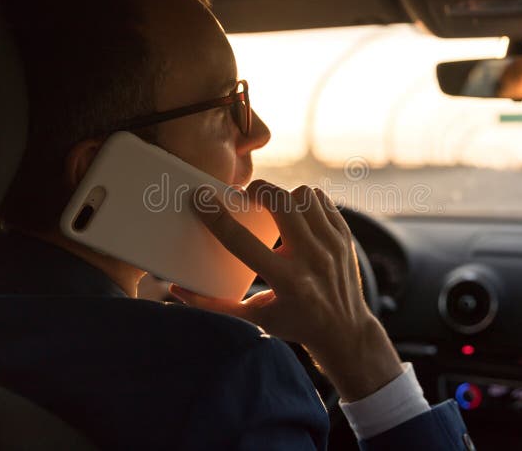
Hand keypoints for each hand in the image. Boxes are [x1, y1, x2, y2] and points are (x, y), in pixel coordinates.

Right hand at [169, 180, 402, 401]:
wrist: (345, 331)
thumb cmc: (294, 323)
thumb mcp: (253, 317)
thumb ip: (213, 305)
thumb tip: (176, 290)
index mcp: (286, 281)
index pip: (242, 242)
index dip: (216, 217)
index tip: (201, 199)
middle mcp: (312, 260)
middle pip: (280, 204)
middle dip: (257, 191)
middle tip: (246, 197)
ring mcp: (332, 245)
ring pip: (303, 195)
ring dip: (283, 195)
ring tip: (272, 206)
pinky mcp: (344, 236)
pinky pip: (321, 200)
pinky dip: (304, 200)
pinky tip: (294, 213)